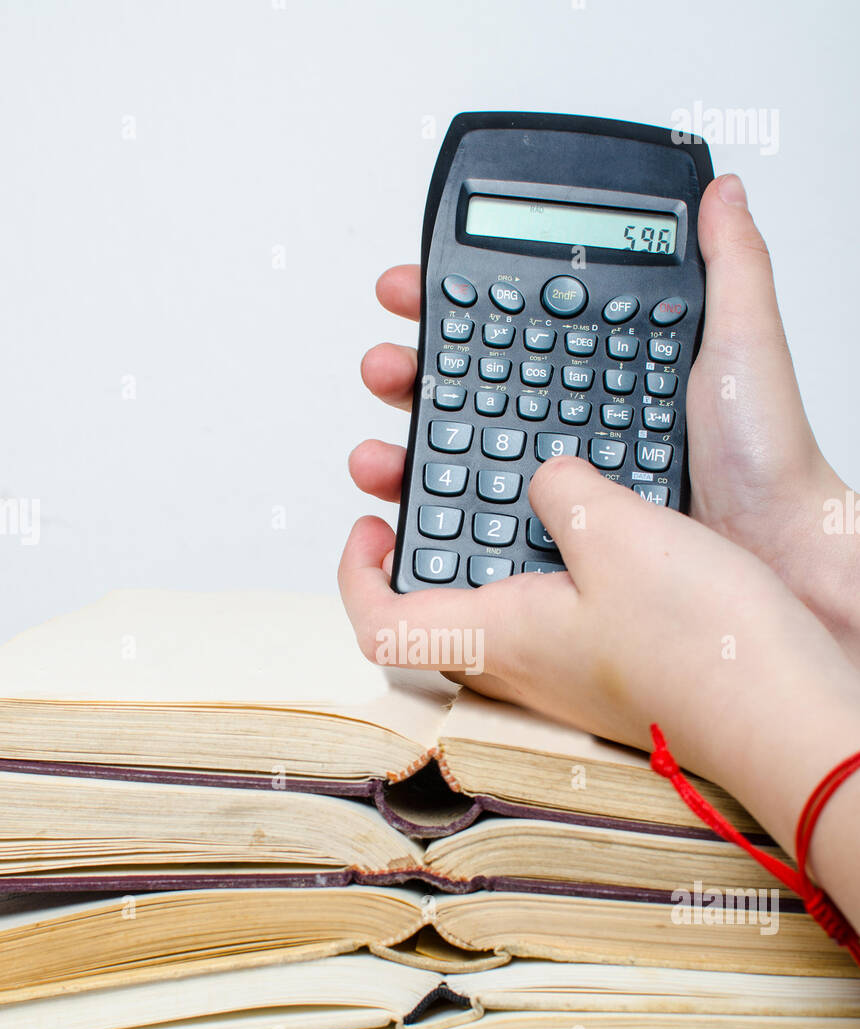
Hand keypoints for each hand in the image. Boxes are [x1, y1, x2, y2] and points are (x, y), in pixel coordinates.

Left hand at [340, 458, 859, 923]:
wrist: (786, 712)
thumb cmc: (704, 652)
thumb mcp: (619, 534)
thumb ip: (565, 492)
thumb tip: (549, 480)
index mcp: (499, 637)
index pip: (381, 624)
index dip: (356, 572)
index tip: (371, 520)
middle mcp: (526, 662)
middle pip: (441, 605)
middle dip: (430, 535)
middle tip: (442, 479)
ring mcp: (571, 666)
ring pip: (505, 600)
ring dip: (498, 540)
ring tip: (526, 484)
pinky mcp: (615, 659)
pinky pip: (562, 603)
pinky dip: (560, 555)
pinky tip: (600, 517)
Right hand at [348, 177, 859, 662]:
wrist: (778, 549)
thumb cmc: (767, 459)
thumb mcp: (744, 343)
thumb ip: (730, 267)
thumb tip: (719, 193)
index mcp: (610, 371)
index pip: (517, 327)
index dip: (458, 305)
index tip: (412, 288)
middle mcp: (582, 423)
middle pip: (477, 390)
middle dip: (414, 373)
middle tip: (386, 364)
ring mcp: (569, 483)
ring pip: (469, 456)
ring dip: (411, 446)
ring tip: (380, 447)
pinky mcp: (561, 539)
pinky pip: (491, 519)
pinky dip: (441, 511)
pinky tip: (414, 504)